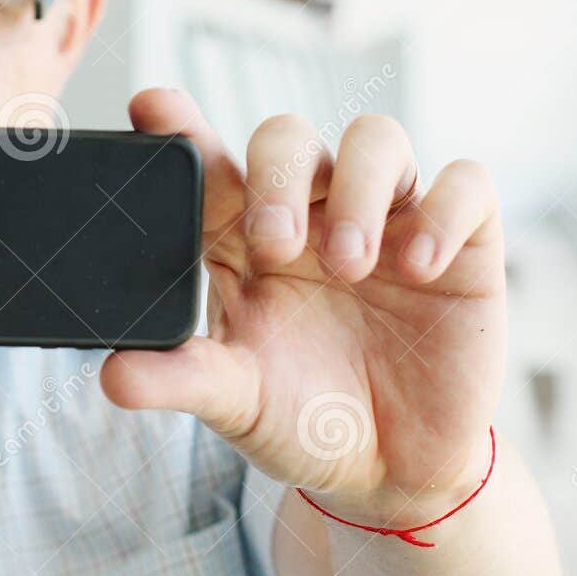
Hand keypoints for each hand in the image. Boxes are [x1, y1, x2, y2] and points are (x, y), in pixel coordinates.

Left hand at [101, 90, 504, 525]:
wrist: (391, 470)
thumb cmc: (299, 418)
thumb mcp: (235, 402)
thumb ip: (179, 380)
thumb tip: (112, 376)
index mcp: (239, 238)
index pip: (206, 161)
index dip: (179, 125)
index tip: (151, 105)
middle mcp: (309, 212)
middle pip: (287, 138)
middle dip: (277, 177)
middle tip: (275, 244)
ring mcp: (385, 219)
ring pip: (375, 138)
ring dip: (360, 190)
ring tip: (351, 265)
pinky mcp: (459, 241)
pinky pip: (465, 184)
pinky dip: (444, 212)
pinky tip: (421, 268)